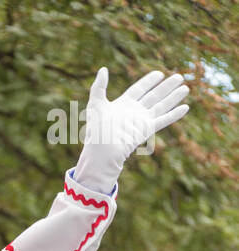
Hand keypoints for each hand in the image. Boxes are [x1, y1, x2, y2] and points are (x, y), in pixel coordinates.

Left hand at [75, 67, 189, 192]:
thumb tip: (103, 69)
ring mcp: (142, 121)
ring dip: (174, 96)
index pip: (139, 89)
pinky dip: (174, 114)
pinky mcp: (147, 130)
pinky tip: (185, 107)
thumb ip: (99, 86)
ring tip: (185, 87)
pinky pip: (163, 120)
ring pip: (161, 105)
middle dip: (166, 86)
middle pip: (154, 95)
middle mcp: (134, 112)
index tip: (159, 73)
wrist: (101, 150)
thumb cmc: (95, 130)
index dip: (149, 81)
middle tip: (179, 77)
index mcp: (123, 104)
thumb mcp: (95, 104)